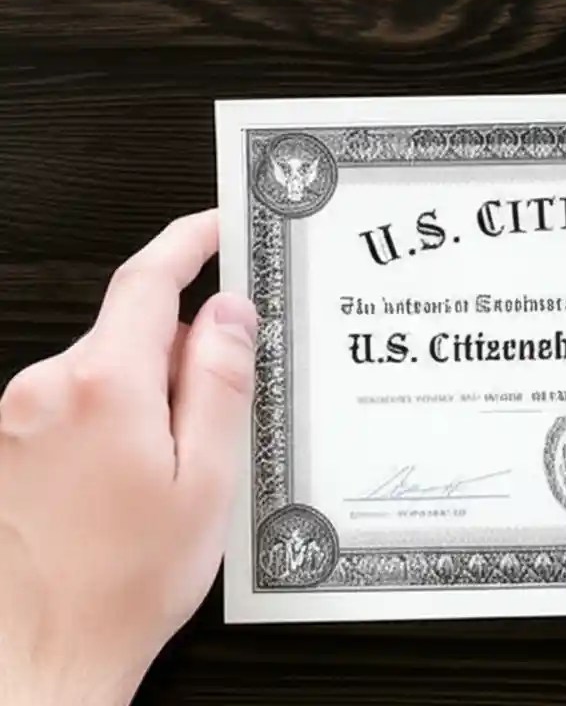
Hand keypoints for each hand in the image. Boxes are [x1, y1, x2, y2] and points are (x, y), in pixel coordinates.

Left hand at [0, 210, 255, 705]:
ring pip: (105, 371)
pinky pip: (76, 405)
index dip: (189, 243)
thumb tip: (229, 312)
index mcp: (104, 386)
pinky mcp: (8, 446)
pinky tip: (137, 486)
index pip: (148, 280)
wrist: (43, 653)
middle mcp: (48, 389)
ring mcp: (18, 418)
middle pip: (131, 331)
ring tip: (177, 477)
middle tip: (224, 418)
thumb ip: (221, 382)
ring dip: (149, 398)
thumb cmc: (128, 581)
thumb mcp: (209, 479)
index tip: (219, 226)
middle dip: (184, 355)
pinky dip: (117, 423)